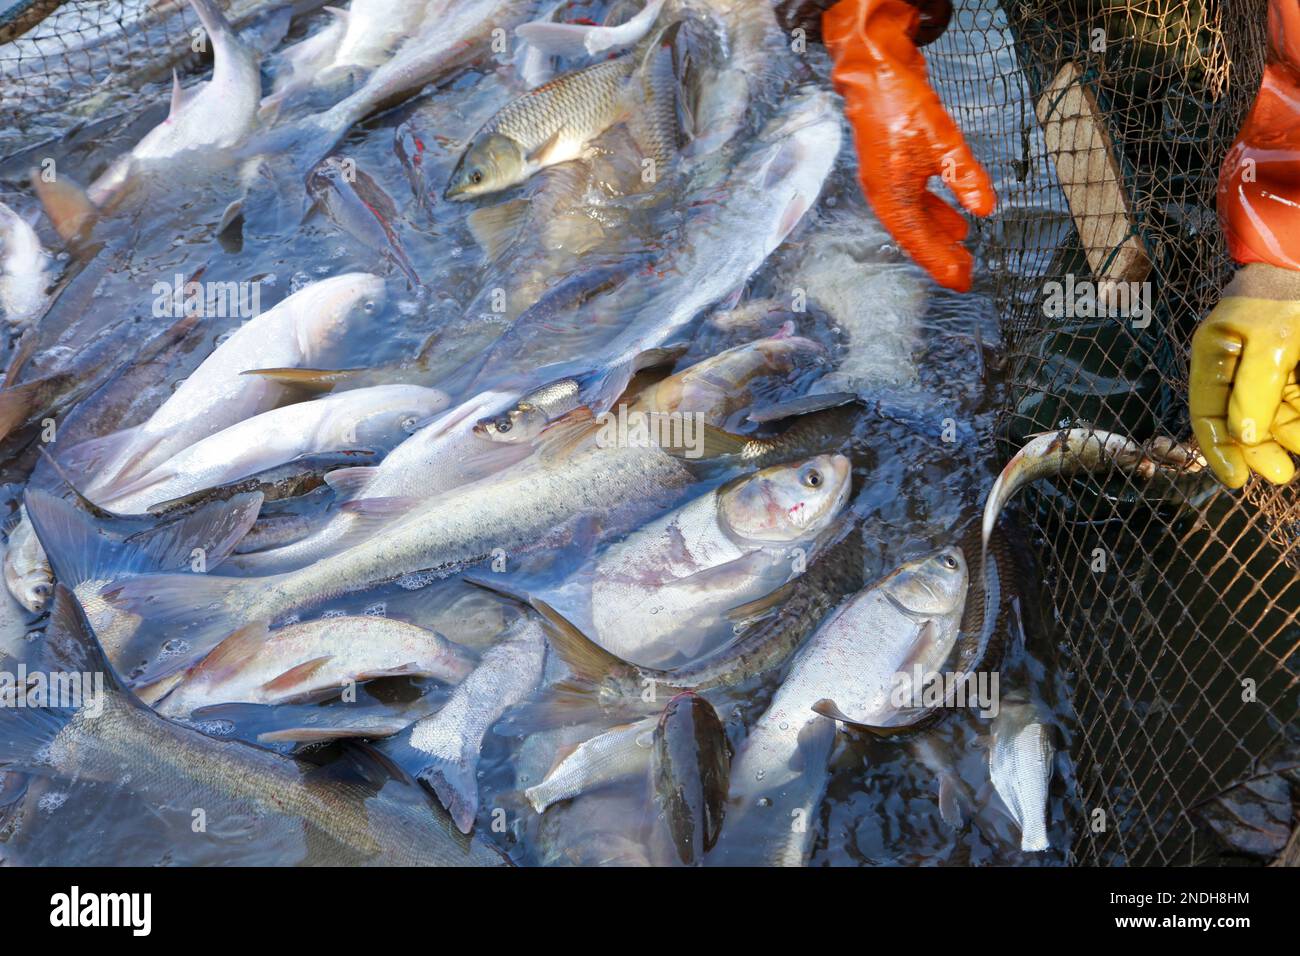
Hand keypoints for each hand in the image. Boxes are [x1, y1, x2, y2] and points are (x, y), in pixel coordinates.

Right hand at [822, 0, 994, 291]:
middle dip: (941, 256)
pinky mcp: (893, 167)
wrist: (874, 70)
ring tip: (963, 250)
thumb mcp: (942, 140)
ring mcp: (886, 181)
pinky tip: (954, 219)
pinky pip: (915, 202)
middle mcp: (884, 193)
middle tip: (965, 274)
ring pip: (915, 220)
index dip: (940, 263)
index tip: (962, 282)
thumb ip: (964, 176)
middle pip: (915, 236)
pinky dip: (934, 213)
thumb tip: (985, 209)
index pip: (918, 241)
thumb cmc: (899, 102)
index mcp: (891, 194)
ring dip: (939, 236)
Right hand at [1189, 265, 1299, 486]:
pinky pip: (1294, 401)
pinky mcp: (1295, 366)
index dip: (1218, 449)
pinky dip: (1299, 413)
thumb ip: (1253, 389)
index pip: (1207, 413)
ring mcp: (1271, 367)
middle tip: (1283, 472)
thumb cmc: (1290, 295)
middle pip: (1242, 421)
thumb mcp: (1272, 342)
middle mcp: (1238, 366)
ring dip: (1289, 432)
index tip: (1238, 479)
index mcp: (1215, 356)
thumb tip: (1241, 437)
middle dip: (1262, 447)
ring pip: (1276, 415)